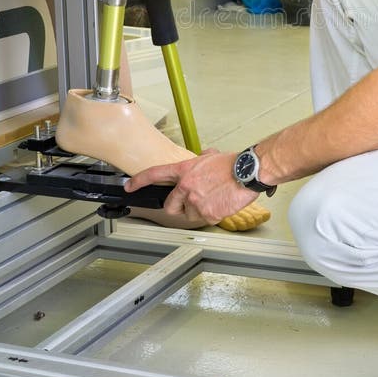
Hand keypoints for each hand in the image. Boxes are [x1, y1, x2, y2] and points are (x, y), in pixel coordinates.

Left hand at [123, 149, 257, 225]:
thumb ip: (201, 160)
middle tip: (192, 202)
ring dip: (198, 211)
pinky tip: (221, 204)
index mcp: (185, 170)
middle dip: (178, 207)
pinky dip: (212, 215)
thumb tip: (203, 159)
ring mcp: (196, 202)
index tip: (130, 187)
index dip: (139, 181)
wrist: (248, 172)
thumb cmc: (233, 163)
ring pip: (189, 215)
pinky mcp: (208, 214)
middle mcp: (186, 187)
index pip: (155, 174)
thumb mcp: (211, 156)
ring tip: (214, 199)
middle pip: (170, 206)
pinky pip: (205, 220)